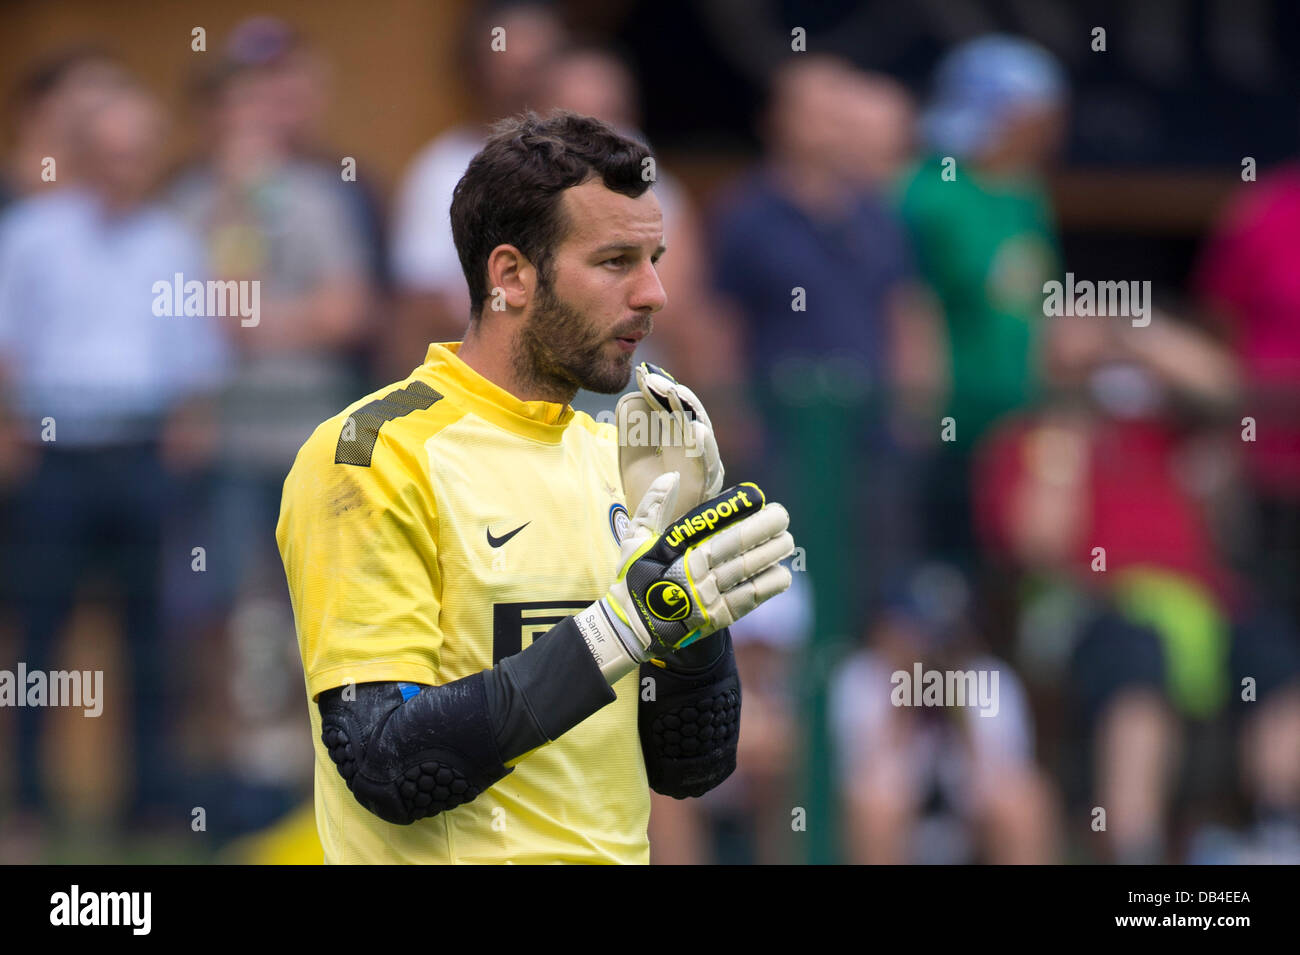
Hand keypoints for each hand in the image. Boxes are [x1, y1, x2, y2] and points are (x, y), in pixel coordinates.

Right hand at [574, 472, 793, 681]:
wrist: (632, 627)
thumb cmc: (634, 578)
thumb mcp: (634, 540)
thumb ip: (652, 507)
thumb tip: (671, 477)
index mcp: (678, 554)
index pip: (714, 530)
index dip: (738, 514)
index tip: (757, 498)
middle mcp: (696, 576)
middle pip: (737, 549)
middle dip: (763, 530)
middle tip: (782, 516)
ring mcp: (709, 599)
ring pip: (747, 572)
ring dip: (771, 555)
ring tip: (787, 541)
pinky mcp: (718, 618)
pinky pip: (748, 600)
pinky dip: (767, 588)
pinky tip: (783, 575)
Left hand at [616, 363, 723, 522]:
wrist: (649, 531)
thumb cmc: (648, 492)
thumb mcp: (633, 453)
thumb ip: (635, 426)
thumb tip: (637, 394)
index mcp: (686, 439)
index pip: (677, 407)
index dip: (662, 390)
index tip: (644, 373)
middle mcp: (701, 451)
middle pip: (692, 415)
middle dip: (674, 396)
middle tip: (654, 379)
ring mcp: (706, 470)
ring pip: (701, 436)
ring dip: (688, 412)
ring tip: (674, 392)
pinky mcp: (703, 488)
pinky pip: (705, 465)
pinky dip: (700, 446)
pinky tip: (695, 428)